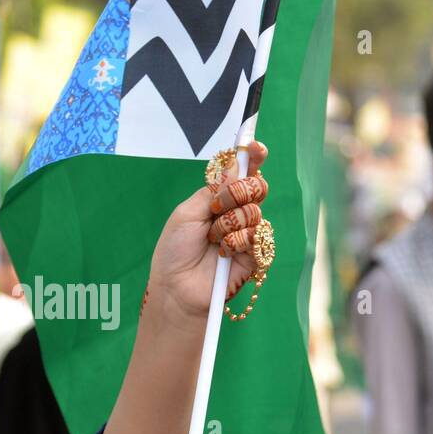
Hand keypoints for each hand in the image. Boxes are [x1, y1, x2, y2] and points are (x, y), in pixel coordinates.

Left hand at [145, 141, 269, 331]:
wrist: (176, 286)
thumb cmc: (176, 250)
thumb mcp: (187, 212)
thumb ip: (213, 189)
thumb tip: (235, 165)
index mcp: (219, 200)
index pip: (243, 173)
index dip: (252, 157)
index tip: (254, 146)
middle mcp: (237, 214)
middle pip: (255, 186)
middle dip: (235, 193)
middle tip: (215, 209)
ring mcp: (248, 233)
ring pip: (254, 211)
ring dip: (228, 224)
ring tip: (213, 240)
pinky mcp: (256, 255)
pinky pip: (256, 235)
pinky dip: (235, 241)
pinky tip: (223, 253)